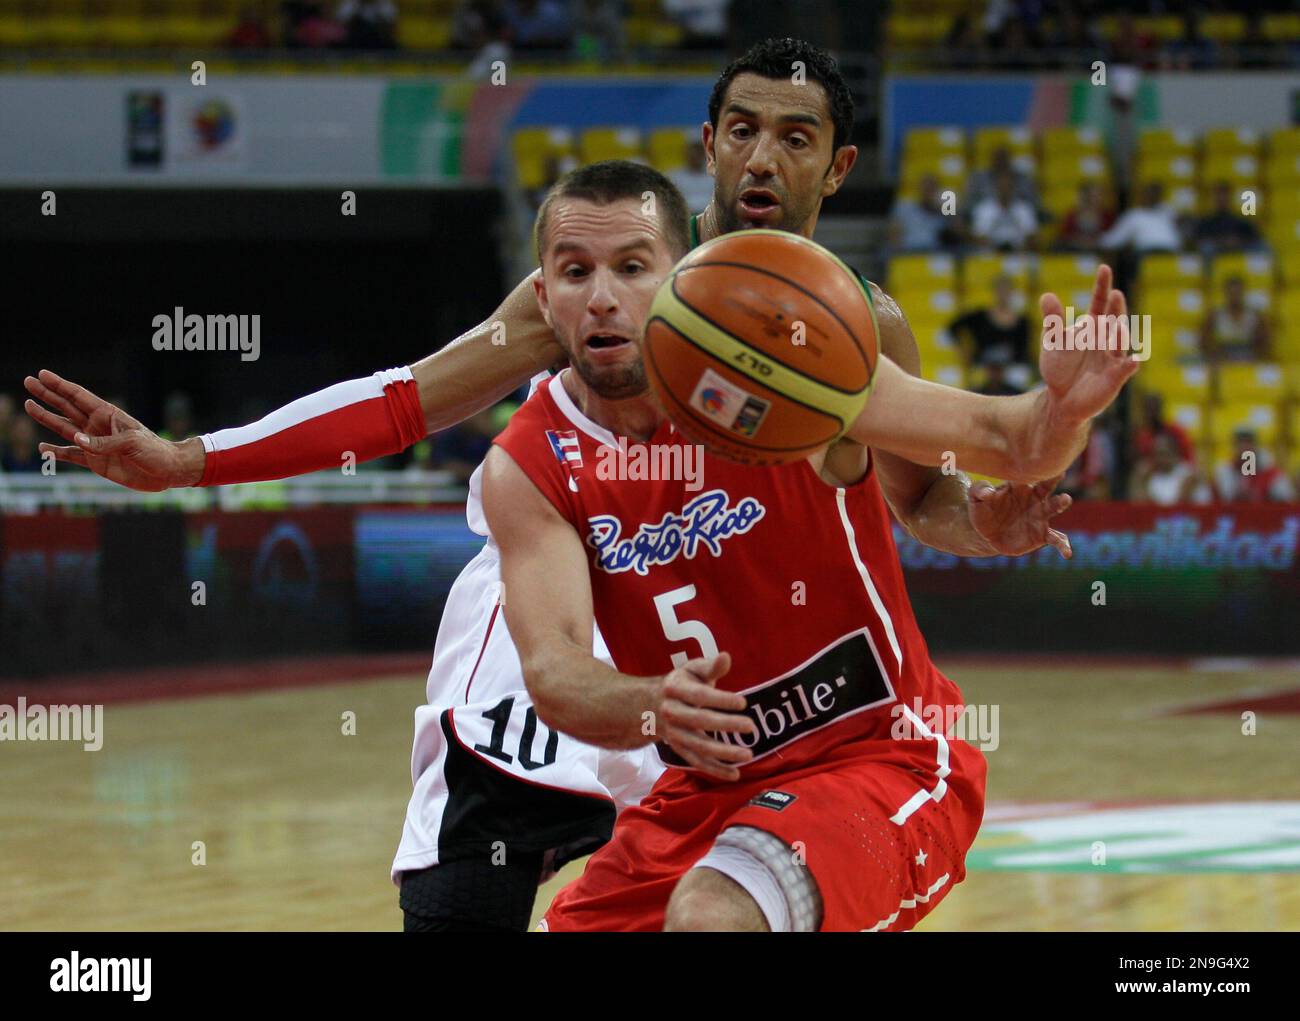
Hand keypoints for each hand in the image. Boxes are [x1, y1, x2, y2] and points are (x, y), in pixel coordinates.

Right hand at [23, 369, 202, 490]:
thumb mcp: (131, 443)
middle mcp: (97, 427)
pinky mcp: (95, 462)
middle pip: (66, 407)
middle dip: (47, 395)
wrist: (167, 472)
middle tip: (27, 382)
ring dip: (46, 418)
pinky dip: (56, 452)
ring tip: (28, 406)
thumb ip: (103, 442)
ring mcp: (94, 444)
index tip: (42, 374)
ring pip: (64, 428)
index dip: (60, 385)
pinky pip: (71, 455)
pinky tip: (43, 447)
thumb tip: (76, 439)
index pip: (79, 396)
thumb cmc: (154, 451)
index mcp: (108, 415)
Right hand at [653, 652, 755, 780]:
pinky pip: (696, 762)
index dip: (721, 699)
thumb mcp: (692, 670)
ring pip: (698, 746)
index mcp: (675, 689)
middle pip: (700, 720)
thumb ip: (711, 666)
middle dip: (726, 724)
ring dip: (723, 752)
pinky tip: (735, 774)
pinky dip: (715, 770)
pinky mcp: (678, 749)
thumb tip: (726, 656)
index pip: (700, 695)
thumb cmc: (681, 684)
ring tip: (748, 754)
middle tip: (751, 726)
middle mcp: (671, 712)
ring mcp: (673, 734)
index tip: (744, 702)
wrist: (649, 706)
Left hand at [969, 476, 1072, 558]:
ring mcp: (1040, 516)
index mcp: (1019, 486)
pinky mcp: (1042, 534)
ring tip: (1065, 499)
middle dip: (1053, 479)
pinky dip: (1063, 545)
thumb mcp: (976, 499)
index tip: (1036, 461)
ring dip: (1060, 502)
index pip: (1027, 474)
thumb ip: (979, 491)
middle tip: (1059, 472)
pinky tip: (1067, 554)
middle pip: (1046, 486)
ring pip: (1054, 507)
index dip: (1031, 468)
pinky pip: (1056, 539)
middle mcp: (1035, 498)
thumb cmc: (984, 511)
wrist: (988, 534)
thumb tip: (987, 492)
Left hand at [1038, 264, 1139, 425]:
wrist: (1061, 400)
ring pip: (1119, 342)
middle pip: (1113, 319)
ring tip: (1115, 324)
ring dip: (1119, 334)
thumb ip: (1053, 322)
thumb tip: (1046, 295)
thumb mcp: (1053, 344)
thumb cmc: (1059, 368)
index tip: (1104, 268)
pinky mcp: (1115, 378)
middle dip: (1115, 308)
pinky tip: (1133, 360)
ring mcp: (1113, 358)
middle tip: (1114, 295)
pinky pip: (1125, 370)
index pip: (1099, 303)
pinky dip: (1130, 365)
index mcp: (1093, 327)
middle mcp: (1106, 339)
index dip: (1102, 286)